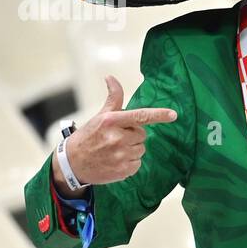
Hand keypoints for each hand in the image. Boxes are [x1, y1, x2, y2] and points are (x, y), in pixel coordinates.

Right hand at [53, 75, 177, 190]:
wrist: (72, 163)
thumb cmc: (89, 136)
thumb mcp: (100, 116)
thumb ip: (113, 99)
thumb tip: (111, 77)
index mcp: (111, 121)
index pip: (140, 116)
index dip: (159, 115)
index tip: (173, 114)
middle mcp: (117, 138)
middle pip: (142, 134)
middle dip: (132, 135)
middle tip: (115, 138)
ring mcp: (120, 155)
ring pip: (141, 149)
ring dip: (131, 149)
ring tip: (114, 150)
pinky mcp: (123, 170)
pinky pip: (138, 163)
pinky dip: (129, 162)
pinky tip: (115, 160)